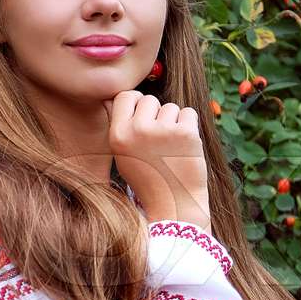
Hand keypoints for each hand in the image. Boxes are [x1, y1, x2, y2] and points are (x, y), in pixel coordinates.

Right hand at [102, 91, 210, 228]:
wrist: (173, 203)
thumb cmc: (147, 178)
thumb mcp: (122, 154)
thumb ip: (119, 126)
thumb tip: (111, 100)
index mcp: (118, 135)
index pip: (125, 96)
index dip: (136, 103)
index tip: (143, 116)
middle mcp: (138, 131)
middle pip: (149, 100)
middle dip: (156, 114)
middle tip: (159, 139)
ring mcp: (163, 131)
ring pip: (170, 107)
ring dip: (173, 121)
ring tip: (171, 146)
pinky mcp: (186, 133)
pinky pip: (188, 113)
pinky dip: (189, 125)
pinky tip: (184, 145)